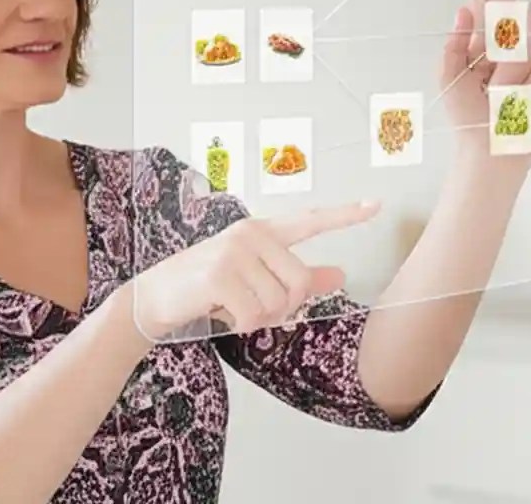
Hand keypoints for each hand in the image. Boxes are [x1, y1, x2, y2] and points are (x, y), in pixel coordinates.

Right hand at [129, 201, 380, 339]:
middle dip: (283, 307)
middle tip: (254, 309)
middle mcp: (250, 234)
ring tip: (233, 308)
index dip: (345, 215)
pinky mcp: (220, 274)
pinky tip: (223, 314)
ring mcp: (234, 252)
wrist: (155, 297)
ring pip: (277, 303)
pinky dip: (242, 325)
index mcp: (262, 232)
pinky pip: (254, 314)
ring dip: (259, 318)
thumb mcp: (253, 279)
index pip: (310, 221)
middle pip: (298, 282)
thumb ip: (298, 278)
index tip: (375, 205)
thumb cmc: (205, 288)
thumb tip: (340, 274)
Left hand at [440, 0, 530, 162]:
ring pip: (523, 47)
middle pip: (511, 11)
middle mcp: (507, 48)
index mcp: (479, 47)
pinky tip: (520, 102)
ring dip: (506, 74)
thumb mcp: (450, 81)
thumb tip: (461, 12)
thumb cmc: (467, 117)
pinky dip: (527, 86)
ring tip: (496, 96)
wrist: (493, 149)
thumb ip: (453, 47)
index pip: (485, 11)